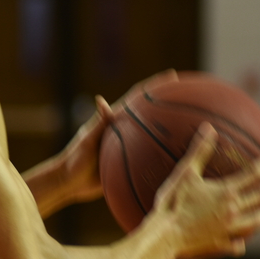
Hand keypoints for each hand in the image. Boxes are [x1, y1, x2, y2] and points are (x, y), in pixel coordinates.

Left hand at [62, 71, 180, 203]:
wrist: (69, 183)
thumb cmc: (73, 160)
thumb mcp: (86, 141)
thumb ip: (96, 123)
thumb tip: (101, 100)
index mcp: (113, 122)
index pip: (136, 99)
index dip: (153, 87)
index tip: (172, 76)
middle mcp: (122, 131)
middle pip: (149, 114)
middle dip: (167, 104)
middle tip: (189, 95)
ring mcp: (127, 147)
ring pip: (152, 135)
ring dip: (168, 129)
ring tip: (190, 124)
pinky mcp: (127, 162)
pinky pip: (148, 156)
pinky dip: (161, 154)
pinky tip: (177, 157)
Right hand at [152, 124, 259, 258]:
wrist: (164, 235)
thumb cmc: (173, 203)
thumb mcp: (184, 173)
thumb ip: (199, 151)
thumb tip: (208, 128)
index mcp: (227, 191)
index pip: (255, 174)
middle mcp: (234, 210)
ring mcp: (230, 229)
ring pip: (259, 220)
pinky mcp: (221, 245)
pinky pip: (238, 244)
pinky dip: (242, 241)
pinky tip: (242, 241)